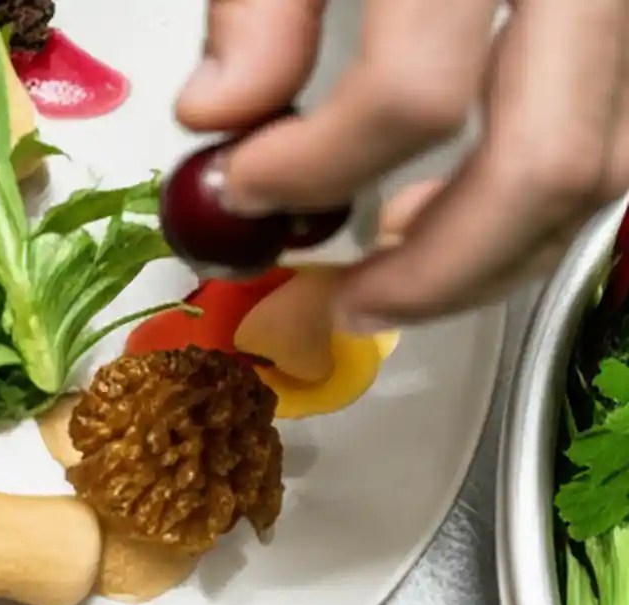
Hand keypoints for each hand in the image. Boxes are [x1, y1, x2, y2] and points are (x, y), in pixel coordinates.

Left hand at [176, 0, 628, 330]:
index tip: (243, 185)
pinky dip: (552, 194)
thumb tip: (225, 111)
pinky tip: (470, 200)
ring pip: (614, 164)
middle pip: (550, 161)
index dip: (316, 167)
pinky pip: (625, 125)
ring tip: (404, 265)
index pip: (410, 93)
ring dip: (506, 248)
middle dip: (437, 269)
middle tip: (349, 302)